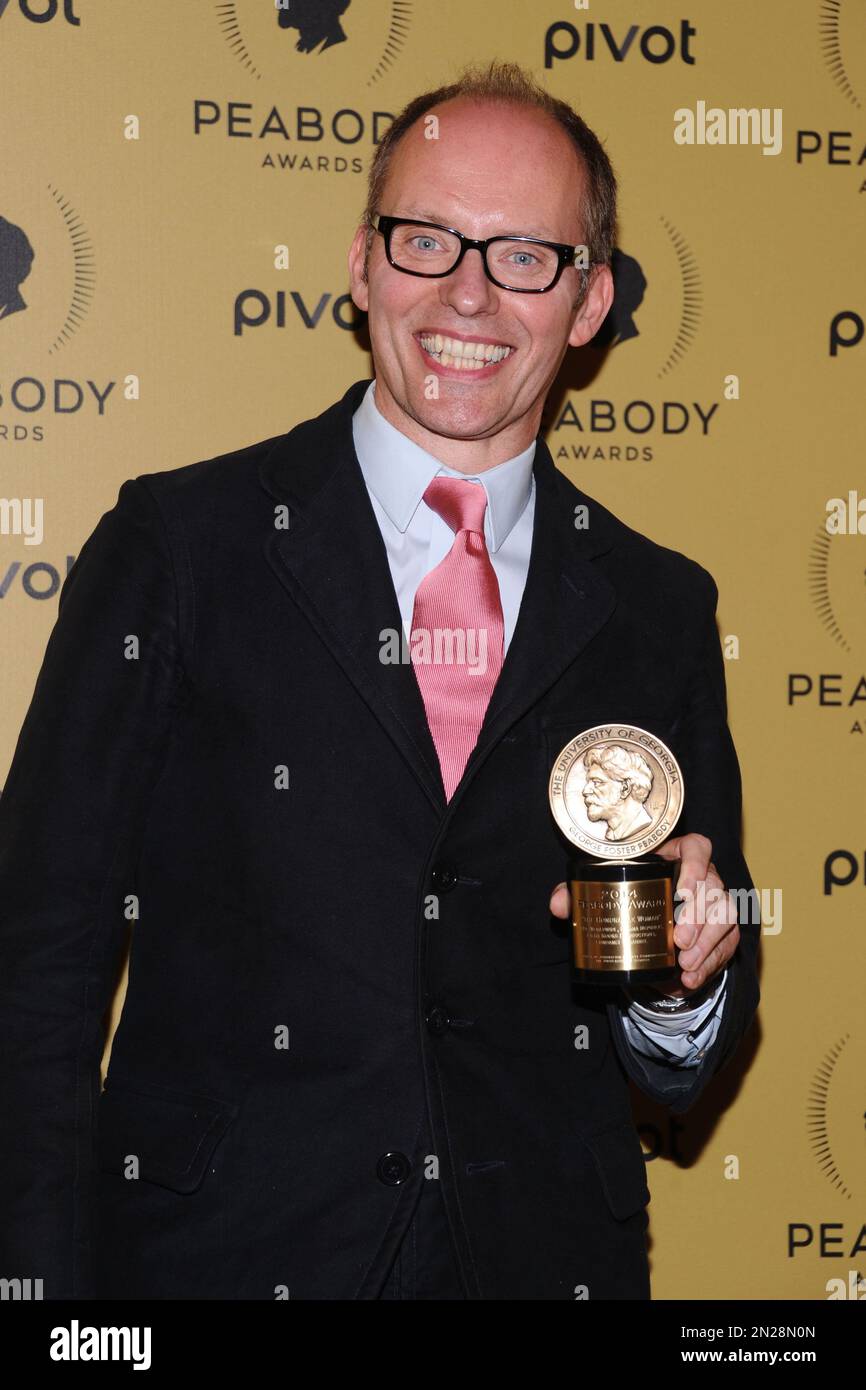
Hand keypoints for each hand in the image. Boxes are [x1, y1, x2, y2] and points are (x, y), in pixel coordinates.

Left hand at [548, 832, 739, 997]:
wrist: (650, 932)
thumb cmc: (629, 900)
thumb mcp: (604, 892)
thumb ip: (579, 895)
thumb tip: (557, 905)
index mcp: (676, 856)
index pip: (698, 847)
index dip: (695, 864)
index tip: (681, 889)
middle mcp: (704, 877)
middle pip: (713, 888)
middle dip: (698, 917)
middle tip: (679, 941)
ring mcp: (717, 904)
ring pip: (725, 916)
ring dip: (707, 943)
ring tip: (685, 965)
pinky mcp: (723, 933)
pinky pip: (726, 945)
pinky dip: (709, 965)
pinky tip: (691, 979)